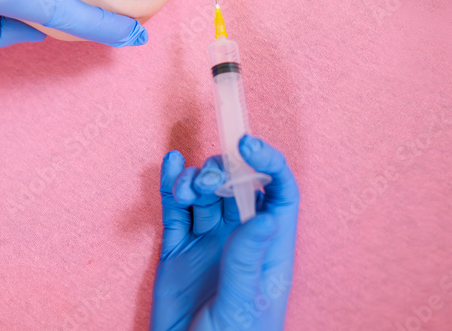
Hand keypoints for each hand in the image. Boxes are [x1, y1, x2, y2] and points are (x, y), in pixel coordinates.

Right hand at [150, 136, 298, 330]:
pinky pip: (176, 210)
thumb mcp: (242, 307)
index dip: (269, 163)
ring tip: (186, 188)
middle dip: (224, 171)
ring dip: (196, 179)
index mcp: (268, 252)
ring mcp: (208, 246)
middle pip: (238, 186)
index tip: (247, 143)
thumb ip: (246, 260)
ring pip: (206, 193)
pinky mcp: (177, 253)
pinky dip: (172, 185)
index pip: (279, 194)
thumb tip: (265, 213)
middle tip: (208, 182)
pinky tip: (172, 166)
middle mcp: (240, 242)